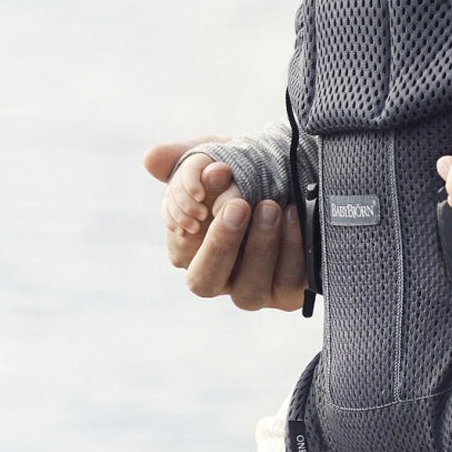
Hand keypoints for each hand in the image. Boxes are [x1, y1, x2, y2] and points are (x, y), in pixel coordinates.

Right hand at [143, 139, 308, 310]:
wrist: (300, 181)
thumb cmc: (248, 174)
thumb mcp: (218, 159)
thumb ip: (186, 160)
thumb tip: (152, 158)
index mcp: (193, 251)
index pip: (180, 248)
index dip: (189, 223)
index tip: (203, 193)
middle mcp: (220, 278)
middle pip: (204, 282)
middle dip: (220, 245)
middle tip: (237, 205)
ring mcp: (254, 289)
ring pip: (249, 290)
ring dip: (259, 247)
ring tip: (270, 206)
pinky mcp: (289, 293)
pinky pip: (288, 283)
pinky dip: (291, 248)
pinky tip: (292, 215)